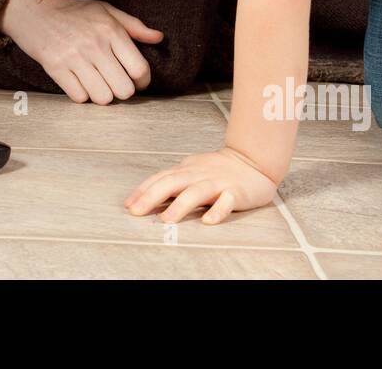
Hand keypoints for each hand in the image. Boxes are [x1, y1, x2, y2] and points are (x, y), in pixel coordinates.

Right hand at [0, 0, 159, 103]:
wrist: (32, 11)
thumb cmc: (72, 11)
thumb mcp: (105, 10)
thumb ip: (133, 26)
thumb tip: (158, 37)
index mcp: (110, 29)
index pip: (139, 69)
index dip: (143, 81)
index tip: (137, 80)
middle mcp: (94, 44)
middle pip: (123, 89)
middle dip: (122, 90)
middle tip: (116, 83)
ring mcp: (73, 57)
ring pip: (102, 98)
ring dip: (102, 95)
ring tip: (98, 84)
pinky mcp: (55, 68)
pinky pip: (79, 97)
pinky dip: (82, 95)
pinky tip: (80, 83)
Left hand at [124, 147, 279, 223]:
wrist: (253, 161)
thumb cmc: (218, 170)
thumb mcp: (191, 171)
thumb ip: (172, 182)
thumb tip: (145, 198)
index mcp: (186, 170)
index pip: (161, 178)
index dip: (143, 191)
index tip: (128, 205)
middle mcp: (199, 175)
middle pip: (173, 183)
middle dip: (153, 197)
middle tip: (137, 212)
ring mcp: (218, 183)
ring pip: (197, 192)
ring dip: (180, 205)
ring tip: (167, 220)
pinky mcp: (236, 192)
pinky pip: (227, 202)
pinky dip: (218, 211)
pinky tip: (209, 221)